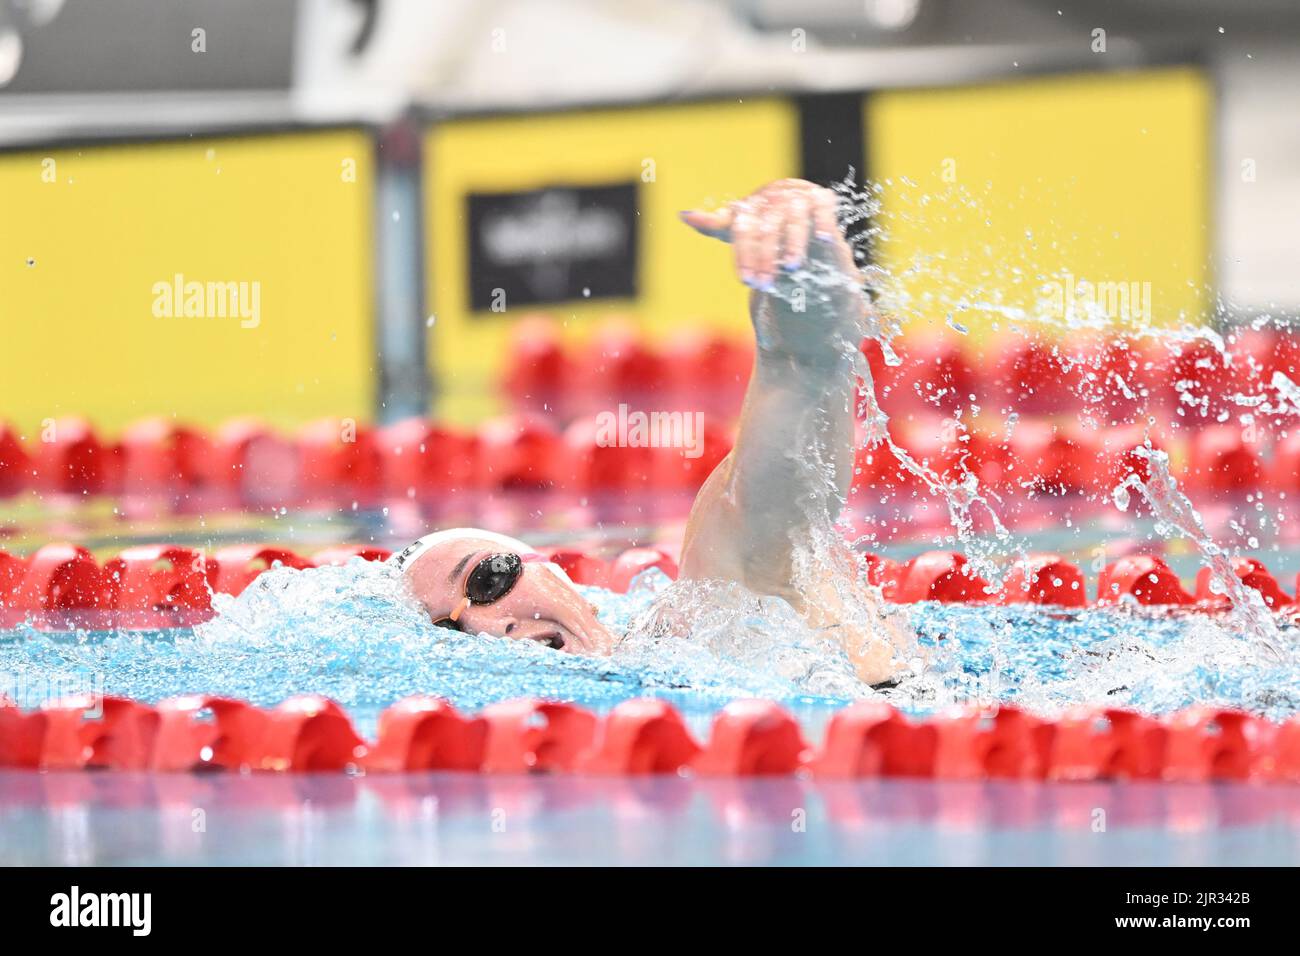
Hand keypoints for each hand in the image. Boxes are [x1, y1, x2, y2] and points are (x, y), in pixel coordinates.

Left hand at [679, 179, 855, 289]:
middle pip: (766, 229)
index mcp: (751, 206)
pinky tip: (824, 239)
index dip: (744, 256)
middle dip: (764, 258)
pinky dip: (823, 222)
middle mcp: (772, 198)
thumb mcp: (738, 227)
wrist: (799, 208)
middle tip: (764, 283)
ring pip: (793, 220)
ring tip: (792, 267)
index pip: (742, 231)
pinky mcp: (820, 197)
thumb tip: (682, 214)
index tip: (745, 281)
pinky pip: (822, 208)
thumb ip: (714, 224)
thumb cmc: (763, 223)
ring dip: (793, 243)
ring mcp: (796, 197)